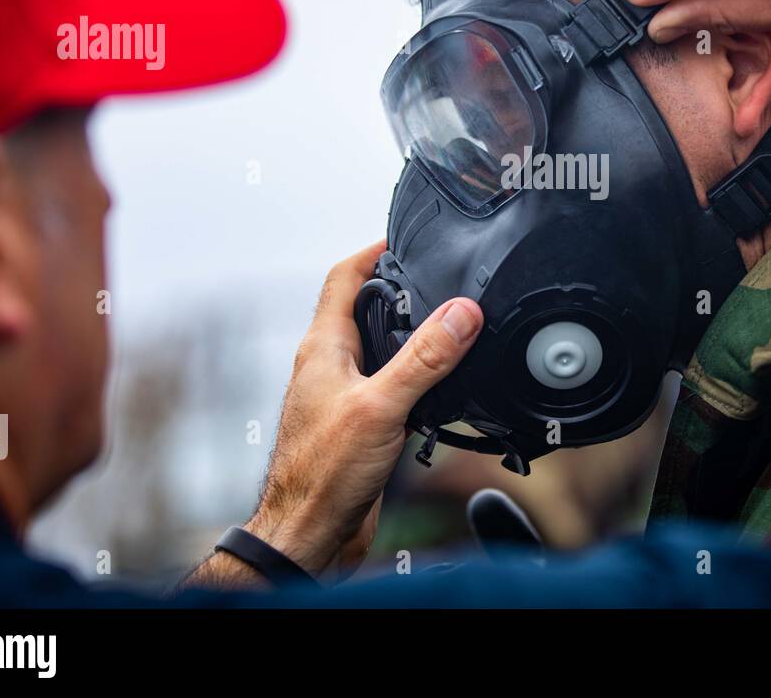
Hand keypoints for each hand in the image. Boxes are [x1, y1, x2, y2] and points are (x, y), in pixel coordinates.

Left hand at [244, 241, 481, 577]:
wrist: (308, 533)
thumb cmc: (321, 474)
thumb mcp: (380, 406)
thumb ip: (423, 359)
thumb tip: (461, 313)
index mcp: (323, 348)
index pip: (343, 278)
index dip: (374, 250)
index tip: (406, 236)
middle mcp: (330, 366)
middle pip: (365, 309)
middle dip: (402, 289)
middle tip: (442, 279)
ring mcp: (344, 395)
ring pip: (381, 349)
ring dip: (413, 336)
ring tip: (453, 326)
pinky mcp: (361, 425)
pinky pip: (391, 386)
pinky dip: (418, 377)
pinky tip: (444, 388)